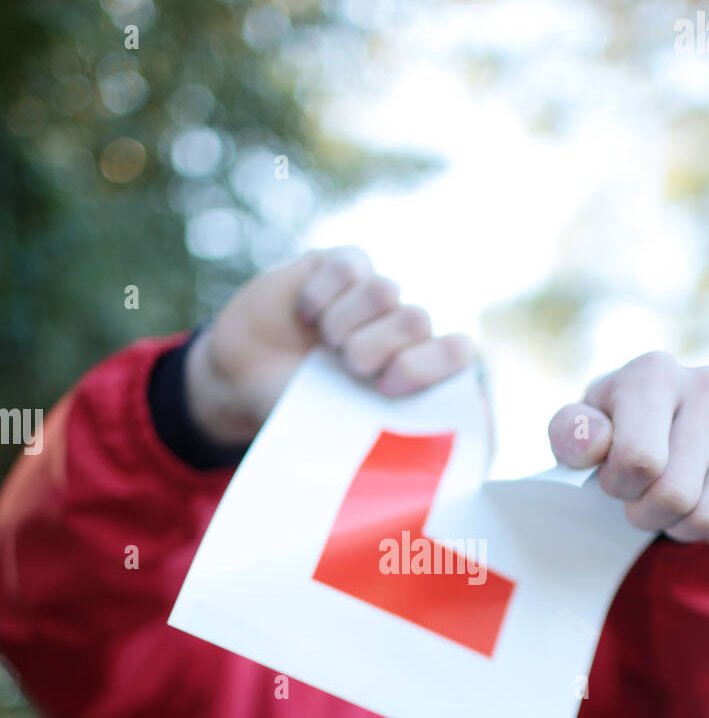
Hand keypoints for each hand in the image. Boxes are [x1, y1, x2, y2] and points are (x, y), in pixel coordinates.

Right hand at [185, 246, 475, 443]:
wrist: (242, 383)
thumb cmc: (302, 413)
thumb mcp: (345, 434)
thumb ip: (390, 433)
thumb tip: (441, 450)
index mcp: (418, 374)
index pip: (457, 352)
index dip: (428, 364)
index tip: (387, 385)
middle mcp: (404, 332)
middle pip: (417, 319)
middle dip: (373, 348)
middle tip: (345, 367)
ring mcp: (376, 297)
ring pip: (384, 290)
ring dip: (344, 322)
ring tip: (324, 343)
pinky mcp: (345, 266)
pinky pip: (349, 266)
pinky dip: (320, 294)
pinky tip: (305, 314)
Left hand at [547, 352, 708, 544]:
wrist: (676, 433)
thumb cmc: (618, 434)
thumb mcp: (581, 432)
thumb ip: (571, 434)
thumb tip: (594, 443)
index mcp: (654, 372)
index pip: (638, 461)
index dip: (618, 487)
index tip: (615, 478)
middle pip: (675, 496)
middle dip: (648, 514)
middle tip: (644, 500)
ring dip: (683, 528)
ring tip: (675, 503)